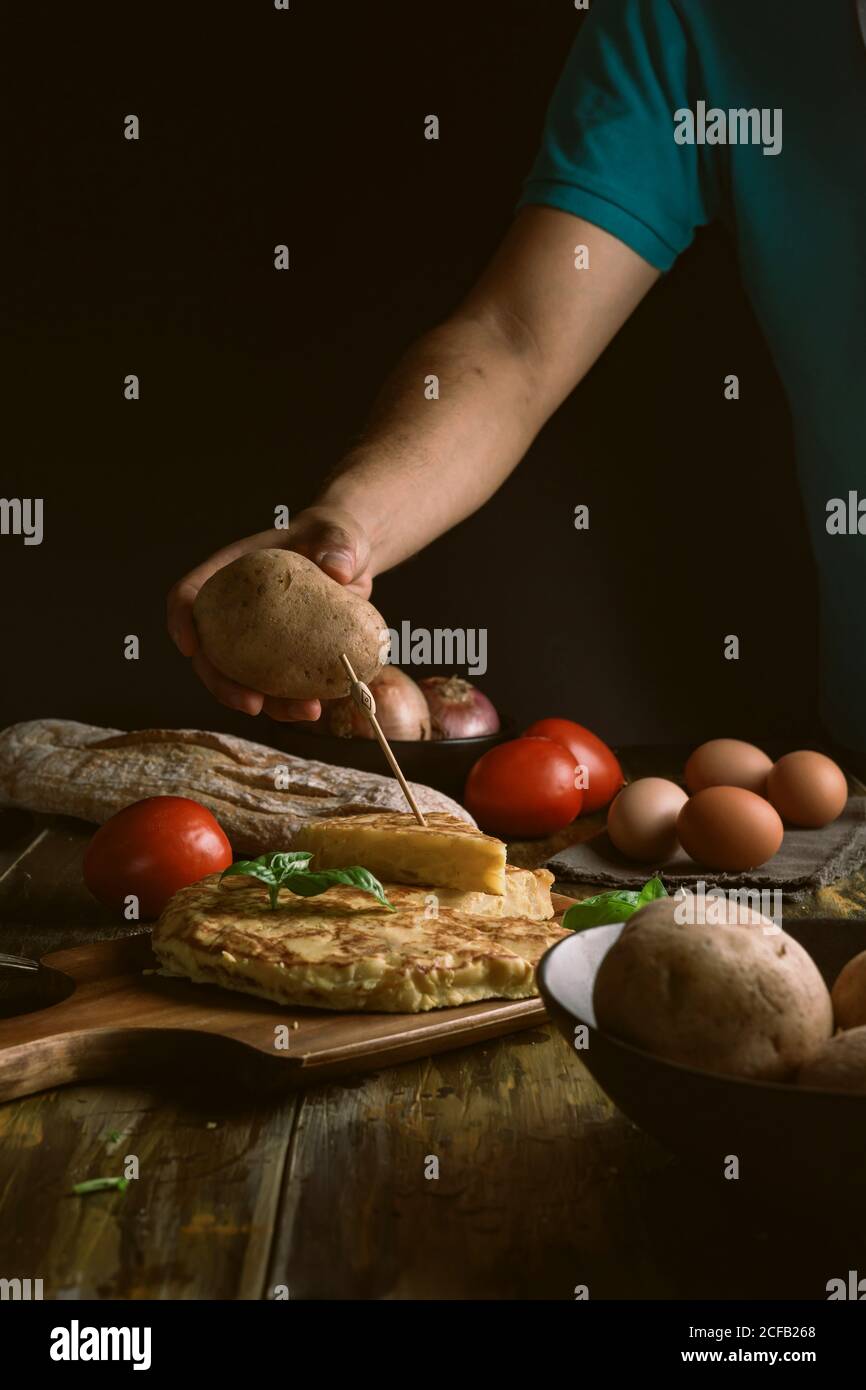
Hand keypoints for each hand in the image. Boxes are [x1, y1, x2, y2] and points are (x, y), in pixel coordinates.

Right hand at [167, 505, 373, 719]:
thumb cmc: (336, 539)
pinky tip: (318, 707)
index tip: (189, 647)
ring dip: (268, 705)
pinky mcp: (284, 658)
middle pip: (210, 653)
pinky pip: (278, 687)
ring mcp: (258, 639)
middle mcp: (236, 612)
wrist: (355, 563)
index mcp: (232, 573)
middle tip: (251, 705)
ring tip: (305, 712)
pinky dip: (293, 703)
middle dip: (223, 685)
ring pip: (244, 680)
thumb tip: (338, 568)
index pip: (190, 595)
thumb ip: (337, 543)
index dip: (181, 620)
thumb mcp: (338, 534)